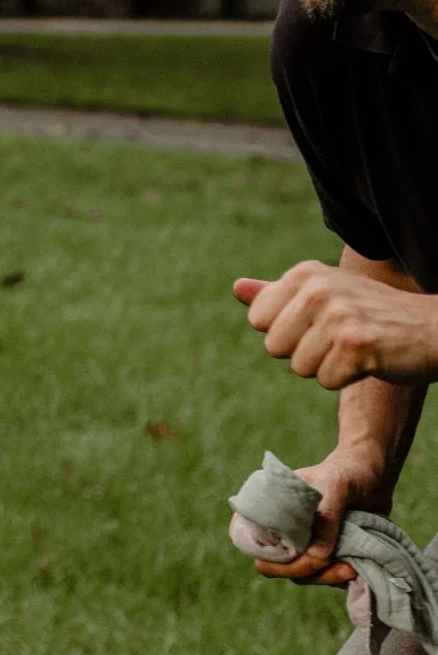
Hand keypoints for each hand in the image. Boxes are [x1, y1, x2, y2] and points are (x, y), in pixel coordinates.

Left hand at [233, 262, 437, 387]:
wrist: (434, 330)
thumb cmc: (373, 315)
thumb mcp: (325, 295)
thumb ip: (277, 294)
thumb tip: (236, 288)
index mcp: (305, 274)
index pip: (258, 321)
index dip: (287, 332)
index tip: (319, 324)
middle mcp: (317, 289)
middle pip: (274, 347)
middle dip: (305, 353)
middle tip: (340, 339)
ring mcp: (338, 315)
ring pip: (299, 367)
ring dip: (327, 367)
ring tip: (355, 348)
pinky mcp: (356, 344)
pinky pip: (326, 380)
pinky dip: (346, 378)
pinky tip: (370, 360)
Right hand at [252, 449, 387, 587]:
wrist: (376, 478)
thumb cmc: (347, 472)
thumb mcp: (335, 485)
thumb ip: (325, 517)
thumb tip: (315, 554)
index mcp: (269, 508)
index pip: (245, 537)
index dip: (261, 551)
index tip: (290, 551)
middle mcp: (282, 530)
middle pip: (274, 564)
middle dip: (300, 570)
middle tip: (327, 564)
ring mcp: (305, 546)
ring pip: (301, 575)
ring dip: (323, 577)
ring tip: (350, 569)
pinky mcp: (328, 557)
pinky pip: (325, 578)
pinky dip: (338, 579)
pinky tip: (356, 569)